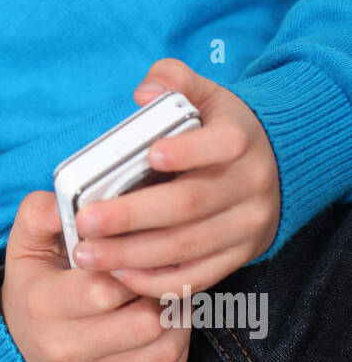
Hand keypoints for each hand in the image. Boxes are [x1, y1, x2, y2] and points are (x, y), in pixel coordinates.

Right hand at [0, 190, 191, 361]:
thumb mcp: (27, 242)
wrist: (18, 346)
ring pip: (163, 351)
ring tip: (172, 297)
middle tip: (167, 274)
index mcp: (43, 305)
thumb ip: (44, 212)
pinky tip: (168, 325)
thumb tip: (76, 201)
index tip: (141, 253)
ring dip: (180, 320)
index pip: (106, 288)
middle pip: (144, 324)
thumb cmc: (33, 286)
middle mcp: (61, 351)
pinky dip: (178, 348)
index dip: (135, 266)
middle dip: (164, 294)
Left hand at [71, 57, 280, 299]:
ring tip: (87, 255)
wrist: (275, 167)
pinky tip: (119, 274)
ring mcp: (247, 226)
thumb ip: (174, 79)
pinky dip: (156, 281)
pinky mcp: (241, 256)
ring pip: (187, 248)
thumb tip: (144, 93)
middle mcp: (250, 185)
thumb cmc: (219, 128)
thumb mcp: (205, 93)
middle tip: (85, 222)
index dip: (188, 150)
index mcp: (241, 139)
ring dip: (132, 256)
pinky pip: (197, 277)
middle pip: (189, 205)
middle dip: (131, 217)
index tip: (150, 154)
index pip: (222, 143)